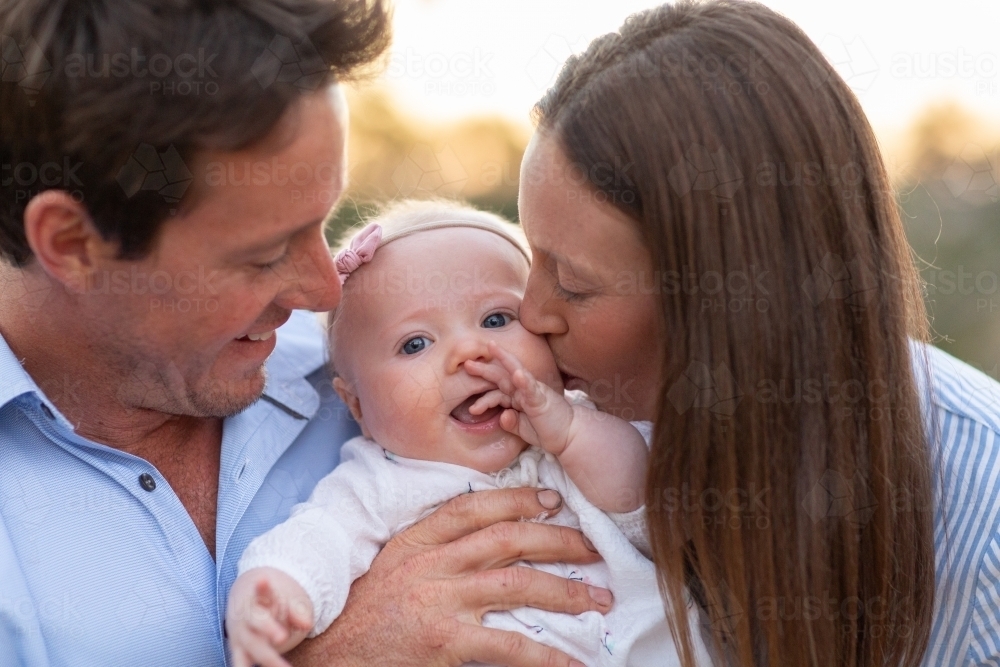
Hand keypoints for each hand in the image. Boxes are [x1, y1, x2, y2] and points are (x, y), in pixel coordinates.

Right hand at [226, 568, 313, 666]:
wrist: (245, 604)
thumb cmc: (272, 604)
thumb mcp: (285, 602)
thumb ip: (296, 612)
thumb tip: (307, 625)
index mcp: (257, 599)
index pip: (260, 592)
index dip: (262, 587)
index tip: (262, 580)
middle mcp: (245, 617)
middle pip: (256, 622)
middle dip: (268, 630)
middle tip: (282, 638)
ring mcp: (239, 635)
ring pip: (250, 648)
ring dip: (267, 659)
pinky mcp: (238, 651)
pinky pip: (242, 663)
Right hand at [285, 487, 610, 666]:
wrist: (323, 658)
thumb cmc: (356, 619)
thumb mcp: (388, 570)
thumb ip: (429, 555)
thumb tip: (480, 549)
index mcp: (413, 542)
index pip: (472, 507)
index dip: (516, 499)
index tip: (550, 500)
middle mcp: (428, 564)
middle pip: (505, 538)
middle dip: (556, 539)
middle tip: (592, 546)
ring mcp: (438, 602)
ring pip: (515, 583)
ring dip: (565, 590)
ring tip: (599, 599)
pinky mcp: (444, 643)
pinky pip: (509, 646)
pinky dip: (547, 655)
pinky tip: (573, 663)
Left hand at [464, 341, 574, 455]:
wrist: (569, 435)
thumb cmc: (548, 430)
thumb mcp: (522, 429)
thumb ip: (510, 422)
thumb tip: (501, 417)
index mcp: (517, 396)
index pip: (496, 390)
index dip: (482, 393)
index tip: (471, 407)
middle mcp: (523, 390)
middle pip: (501, 376)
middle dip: (484, 368)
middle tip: (466, 362)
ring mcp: (533, 391)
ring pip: (516, 372)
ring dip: (504, 360)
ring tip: (492, 348)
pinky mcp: (542, 398)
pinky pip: (531, 387)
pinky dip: (524, 380)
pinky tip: (517, 374)